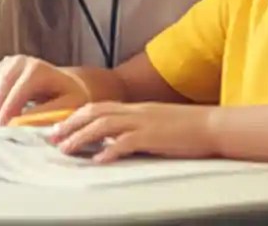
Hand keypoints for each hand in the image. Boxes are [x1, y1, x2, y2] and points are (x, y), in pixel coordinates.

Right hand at [0, 55, 90, 124]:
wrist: (65, 84)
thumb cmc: (68, 97)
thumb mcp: (66, 107)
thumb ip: (44, 114)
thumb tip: (19, 122)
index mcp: (38, 70)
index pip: (18, 90)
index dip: (9, 110)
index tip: (4, 127)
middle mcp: (20, 62)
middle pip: (0, 86)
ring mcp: (8, 62)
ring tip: (1, 123)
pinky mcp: (0, 67)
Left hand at [49, 102, 218, 162]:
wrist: (214, 125)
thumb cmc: (188, 128)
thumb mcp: (156, 122)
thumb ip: (135, 127)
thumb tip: (114, 140)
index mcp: (135, 108)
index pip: (97, 107)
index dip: (75, 116)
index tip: (60, 128)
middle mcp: (135, 111)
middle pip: (94, 112)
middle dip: (70, 124)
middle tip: (53, 138)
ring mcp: (144, 122)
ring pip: (103, 125)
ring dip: (81, 137)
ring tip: (66, 149)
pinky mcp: (153, 136)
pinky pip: (126, 142)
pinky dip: (109, 150)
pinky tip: (98, 160)